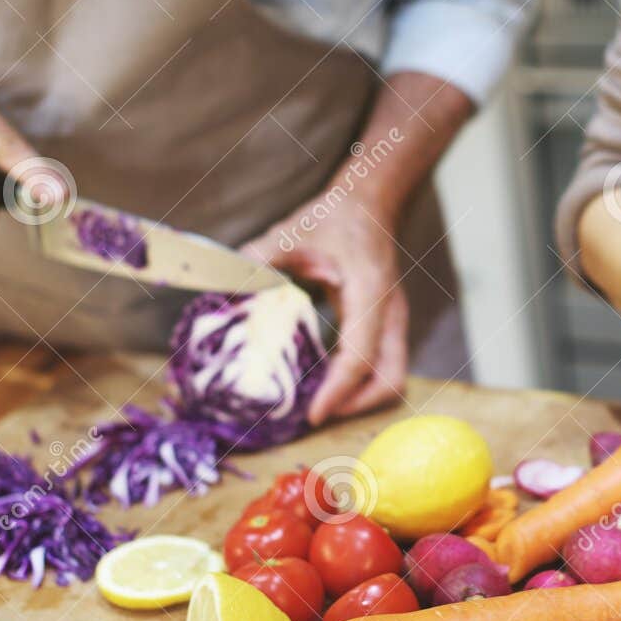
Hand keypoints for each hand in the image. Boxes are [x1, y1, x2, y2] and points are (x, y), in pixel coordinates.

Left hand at [242, 188, 408, 425]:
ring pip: (391, 378)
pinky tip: (326, 384)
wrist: (368, 206)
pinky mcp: (388, 328)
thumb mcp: (291, 232)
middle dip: (357, 405)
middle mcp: (390, 311)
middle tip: (316, 415)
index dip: (339, 390)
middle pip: (390, 378)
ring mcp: (393, 322)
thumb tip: (227, 288)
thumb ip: (260, 258)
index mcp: (370, 290)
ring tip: (320, 406)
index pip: (361, 354)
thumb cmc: (332, 218)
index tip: (313, 414)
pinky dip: (358, 384)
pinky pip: (382, 367)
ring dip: (359, 399)